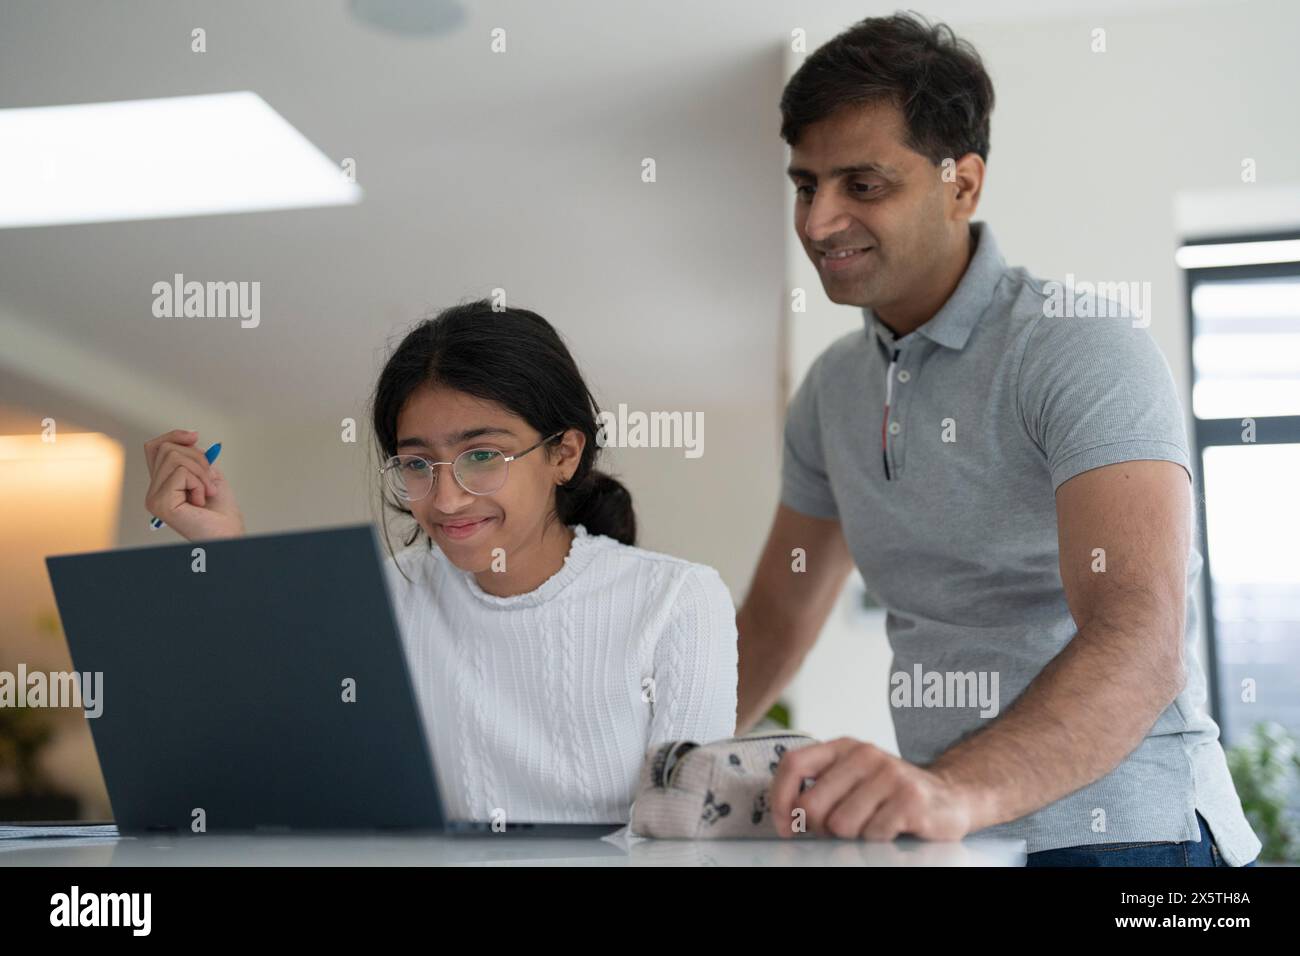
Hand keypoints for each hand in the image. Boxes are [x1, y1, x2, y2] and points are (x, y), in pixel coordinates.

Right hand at [143, 429, 244, 540]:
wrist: (228, 532)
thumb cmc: (221, 510)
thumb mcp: (208, 472)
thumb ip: (193, 455)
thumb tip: (189, 435)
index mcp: (163, 482)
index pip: (155, 447)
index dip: (174, 436)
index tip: (195, 436)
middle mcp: (153, 490)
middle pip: (166, 448)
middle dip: (197, 458)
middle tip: (209, 480)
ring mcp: (153, 497)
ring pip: (173, 457)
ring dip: (200, 472)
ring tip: (206, 491)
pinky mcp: (159, 503)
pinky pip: (180, 472)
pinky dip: (199, 482)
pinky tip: (201, 499)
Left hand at [769, 737, 977, 840]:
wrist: (950, 797)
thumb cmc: (890, 794)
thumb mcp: (853, 779)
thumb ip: (820, 788)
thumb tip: (786, 818)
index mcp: (843, 747)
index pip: (793, 764)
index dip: (780, 799)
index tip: (785, 826)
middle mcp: (865, 755)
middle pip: (812, 804)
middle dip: (819, 828)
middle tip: (839, 831)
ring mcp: (889, 775)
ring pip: (840, 825)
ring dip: (852, 837)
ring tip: (871, 827)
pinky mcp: (910, 799)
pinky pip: (872, 835)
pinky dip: (877, 841)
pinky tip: (891, 830)